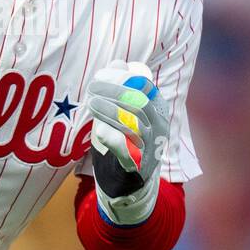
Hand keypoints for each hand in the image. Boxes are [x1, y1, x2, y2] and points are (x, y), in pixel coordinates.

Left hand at [85, 60, 170, 224]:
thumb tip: (116, 62)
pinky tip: (99, 131)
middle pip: (140, 100)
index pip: (145, 84)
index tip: (100, 74)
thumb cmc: (126, 144)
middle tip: (92, 87)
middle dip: (113, 89)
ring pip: (134, 122)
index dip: (123, 74)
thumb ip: (121, 90)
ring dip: (109, 110)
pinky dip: (112, 136)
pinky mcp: (137, 167)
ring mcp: (150, 147)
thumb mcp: (125, 113)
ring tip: (91, 103)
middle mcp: (159, 127)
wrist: (131, 187)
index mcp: (157, 110)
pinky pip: (127, 149)